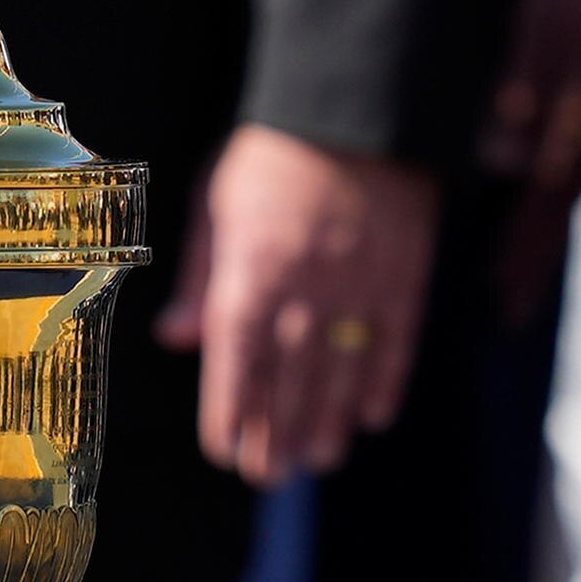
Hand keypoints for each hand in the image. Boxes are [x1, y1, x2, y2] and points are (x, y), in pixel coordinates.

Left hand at [151, 124, 433, 485]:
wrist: (355, 106)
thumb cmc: (273, 154)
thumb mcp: (218, 204)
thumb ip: (202, 278)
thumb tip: (176, 340)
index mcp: (251, 269)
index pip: (236, 361)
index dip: (230, 411)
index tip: (224, 450)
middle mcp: (305, 286)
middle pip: (290, 379)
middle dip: (278, 432)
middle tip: (269, 475)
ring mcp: (359, 283)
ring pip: (343, 371)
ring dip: (329, 420)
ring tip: (318, 459)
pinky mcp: (404, 273)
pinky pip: (396, 341)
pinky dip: (386, 382)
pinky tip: (374, 415)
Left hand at [479, 0, 580, 322]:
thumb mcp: (538, 21)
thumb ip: (519, 90)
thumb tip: (503, 161)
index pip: (545, 201)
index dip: (521, 252)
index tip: (501, 300)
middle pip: (564, 208)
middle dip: (534, 259)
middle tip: (507, 308)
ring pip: (578, 187)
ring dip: (548, 229)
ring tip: (520, 272)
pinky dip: (565, 191)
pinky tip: (551, 200)